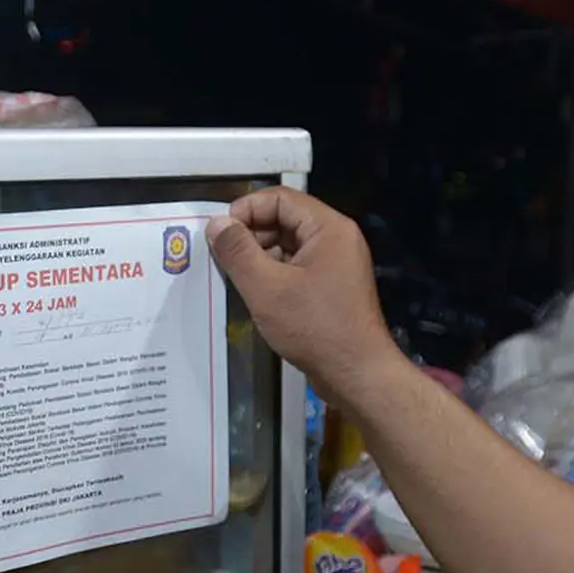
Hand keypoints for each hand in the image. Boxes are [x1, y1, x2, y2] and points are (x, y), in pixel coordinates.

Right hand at [208, 187, 398, 394]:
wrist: (356, 374)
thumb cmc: (315, 328)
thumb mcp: (266, 288)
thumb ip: (238, 252)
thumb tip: (216, 224)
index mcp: (328, 228)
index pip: (280, 198)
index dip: (245, 209)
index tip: (219, 233)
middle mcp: (336, 239)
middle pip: (285, 219)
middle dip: (251, 234)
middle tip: (222, 256)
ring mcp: (336, 264)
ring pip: (288, 244)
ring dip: (259, 256)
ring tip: (234, 276)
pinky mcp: (331, 287)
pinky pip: (296, 267)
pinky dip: (273, 274)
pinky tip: (255, 292)